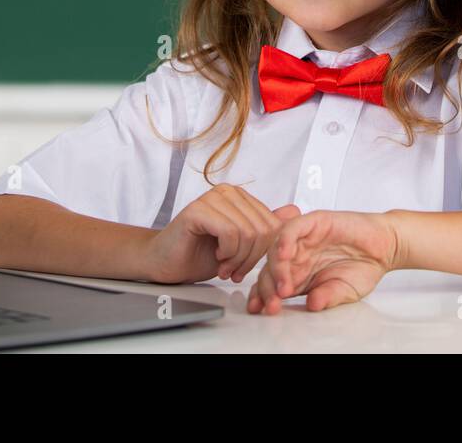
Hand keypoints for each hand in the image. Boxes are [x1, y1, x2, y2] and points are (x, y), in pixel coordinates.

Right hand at [143, 184, 300, 283]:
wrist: (166, 262)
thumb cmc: (201, 254)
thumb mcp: (242, 245)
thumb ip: (264, 227)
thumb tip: (295, 210)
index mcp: (240, 197)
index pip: (272, 224)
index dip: (264, 252)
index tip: (246, 266)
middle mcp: (228, 192)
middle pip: (262, 229)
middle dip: (252, 258)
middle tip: (234, 270)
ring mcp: (212, 198)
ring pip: (247, 232)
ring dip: (238, 259)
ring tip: (225, 266)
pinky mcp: (198, 210)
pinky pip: (230, 233)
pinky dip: (227, 253)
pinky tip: (217, 258)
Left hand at [246, 210, 399, 313]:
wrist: (385, 247)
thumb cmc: (364, 268)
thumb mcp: (345, 291)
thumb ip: (328, 297)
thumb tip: (313, 305)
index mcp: (299, 274)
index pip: (271, 285)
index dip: (264, 297)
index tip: (264, 310)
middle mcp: (297, 256)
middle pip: (269, 269)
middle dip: (267, 289)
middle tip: (274, 304)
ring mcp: (303, 239)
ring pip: (276, 249)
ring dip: (276, 269)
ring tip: (283, 288)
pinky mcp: (314, 222)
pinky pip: (292, 228)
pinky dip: (285, 240)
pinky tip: (285, 254)